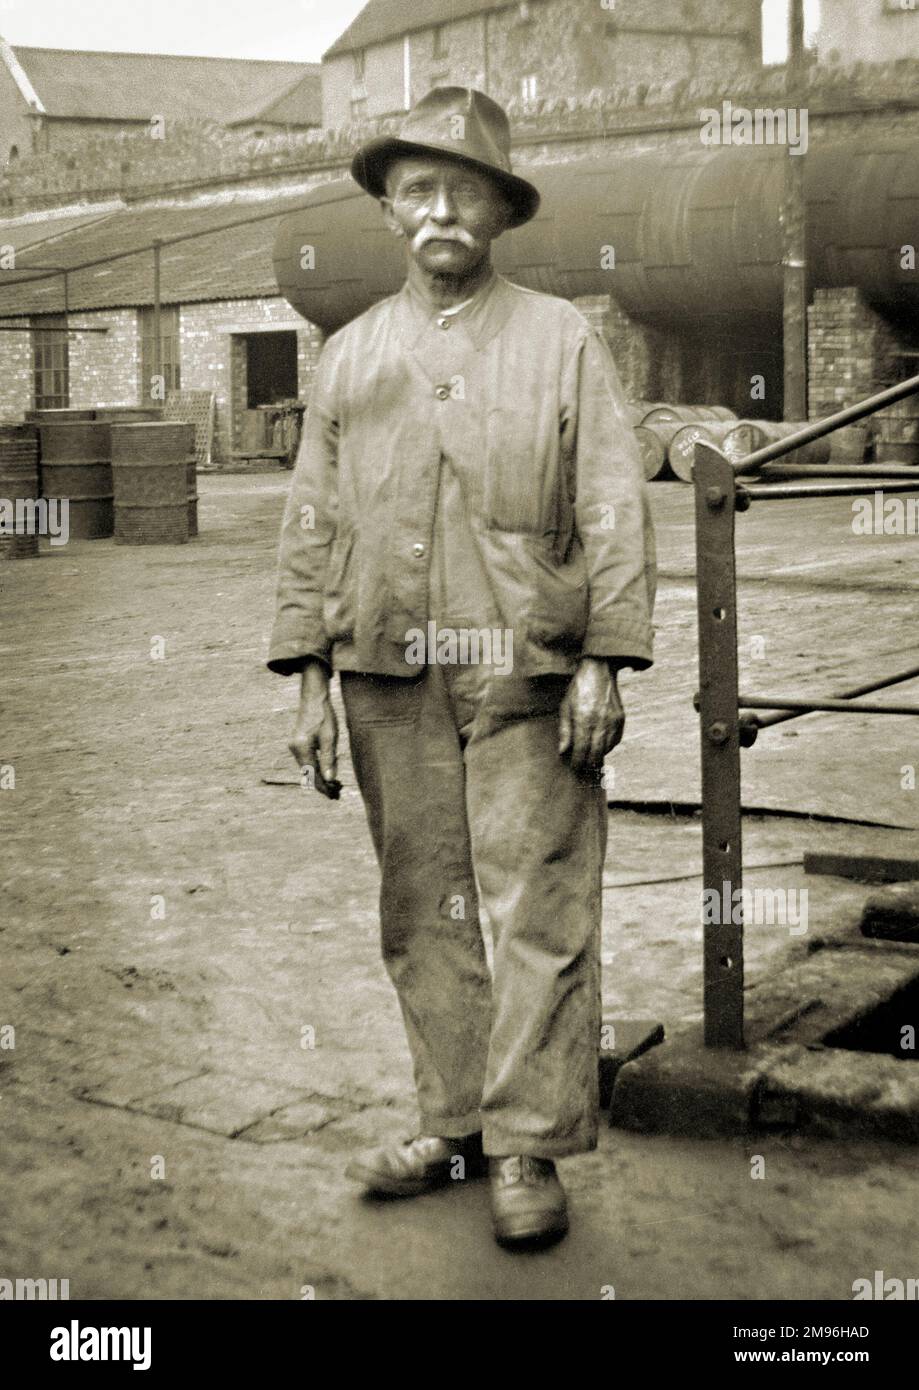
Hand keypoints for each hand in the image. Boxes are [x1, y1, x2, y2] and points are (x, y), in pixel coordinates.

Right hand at [289, 661, 339, 798]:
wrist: (313, 697)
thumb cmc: (324, 715)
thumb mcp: (330, 737)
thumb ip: (329, 758)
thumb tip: (330, 779)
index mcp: (301, 748)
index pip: (312, 774)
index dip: (323, 787)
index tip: (334, 795)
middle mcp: (294, 749)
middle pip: (308, 773)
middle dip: (322, 784)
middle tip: (337, 793)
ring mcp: (294, 746)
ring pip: (307, 768)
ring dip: (319, 776)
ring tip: (334, 785)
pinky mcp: (297, 743)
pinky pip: (306, 760)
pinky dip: (316, 767)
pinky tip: (326, 770)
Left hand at [558, 657, 624, 774]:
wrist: (599, 671)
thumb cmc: (579, 689)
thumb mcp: (565, 707)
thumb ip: (564, 731)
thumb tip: (563, 751)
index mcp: (584, 719)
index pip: (581, 750)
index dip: (577, 762)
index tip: (574, 766)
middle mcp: (600, 722)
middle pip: (596, 754)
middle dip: (588, 763)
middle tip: (582, 767)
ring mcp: (613, 721)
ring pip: (607, 749)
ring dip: (598, 756)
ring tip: (590, 757)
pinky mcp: (621, 719)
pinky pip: (616, 740)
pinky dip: (608, 746)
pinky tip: (600, 745)